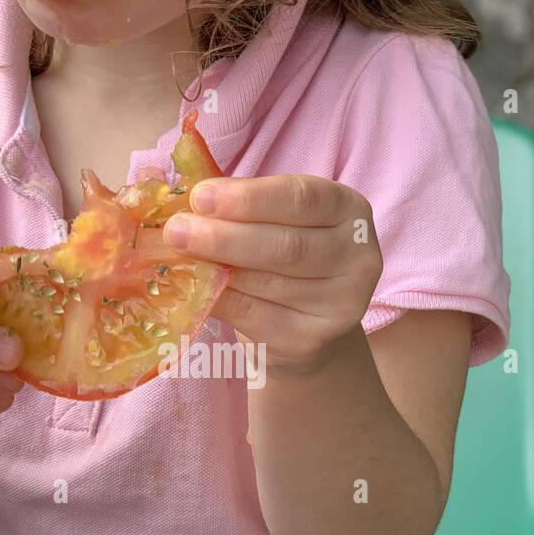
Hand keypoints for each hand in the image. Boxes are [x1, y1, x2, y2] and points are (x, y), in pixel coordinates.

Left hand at [163, 175, 381, 375]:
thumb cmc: (283, 255)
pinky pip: (254, 316)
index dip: (249, 199)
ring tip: (176, 257)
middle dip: (224, 237)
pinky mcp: (312, 339)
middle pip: (286, 246)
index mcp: (349, 209)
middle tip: (176, 231)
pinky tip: (192, 290)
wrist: (308, 322)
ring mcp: (341, 303)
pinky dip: (218, 301)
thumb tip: (179, 195)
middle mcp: (357, 256)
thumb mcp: (275, 219)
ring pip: (267, 283)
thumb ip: (239, 205)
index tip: (199, 197)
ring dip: (214, 270)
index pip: (302, 198)